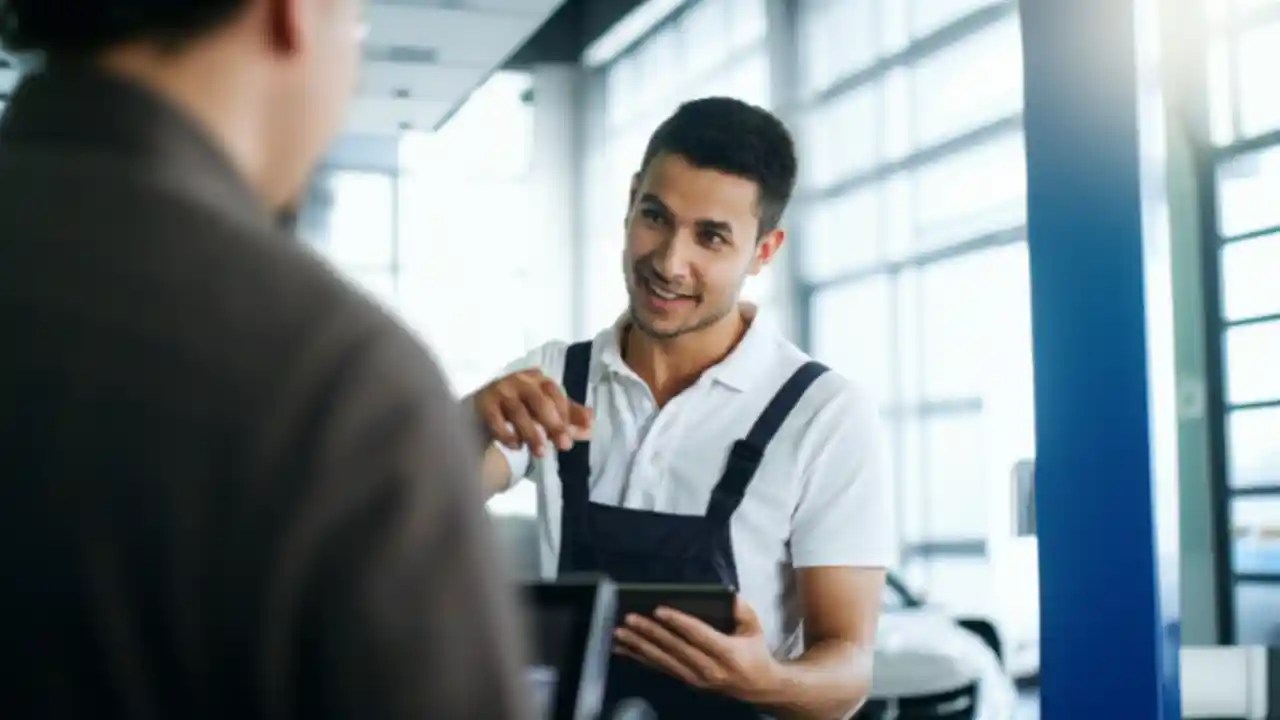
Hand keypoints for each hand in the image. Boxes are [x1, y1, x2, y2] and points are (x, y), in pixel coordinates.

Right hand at [472, 369, 591, 457]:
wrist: (479, 412)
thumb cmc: (519, 409)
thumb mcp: (544, 412)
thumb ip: (567, 417)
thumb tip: (590, 425)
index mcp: (537, 379)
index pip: (555, 392)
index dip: (566, 413)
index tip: (575, 434)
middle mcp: (519, 380)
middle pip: (539, 400)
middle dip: (553, 424)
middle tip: (564, 446)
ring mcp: (499, 390)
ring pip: (518, 410)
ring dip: (531, 433)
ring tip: (540, 453)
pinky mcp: (482, 403)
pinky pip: (495, 419)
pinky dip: (507, 433)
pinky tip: (516, 447)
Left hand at [613, 596, 779, 703]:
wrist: (758, 688)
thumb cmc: (754, 653)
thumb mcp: (755, 629)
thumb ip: (742, 611)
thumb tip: (728, 594)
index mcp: (727, 653)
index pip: (698, 635)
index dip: (678, 622)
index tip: (659, 610)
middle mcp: (709, 669)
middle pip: (675, 648)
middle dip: (650, 632)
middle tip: (630, 618)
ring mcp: (695, 679)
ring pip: (663, 660)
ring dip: (639, 646)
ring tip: (620, 633)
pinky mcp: (686, 682)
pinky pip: (660, 669)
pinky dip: (639, 658)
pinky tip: (624, 649)